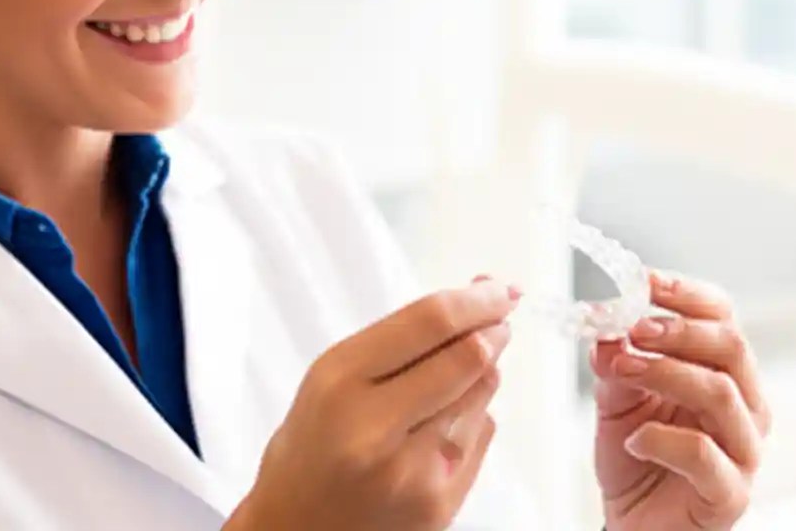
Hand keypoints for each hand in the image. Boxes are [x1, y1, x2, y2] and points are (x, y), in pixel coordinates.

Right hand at [235, 277, 518, 530]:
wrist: (295, 530)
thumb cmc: (312, 448)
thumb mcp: (330, 378)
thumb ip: (399, 341)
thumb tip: (477, 299)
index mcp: (339, 383)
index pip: (430, 322)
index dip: (478, 299)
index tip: (499, 288)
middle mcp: (375, 429)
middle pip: (469, 357)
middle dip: (494, 329)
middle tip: (499, 316)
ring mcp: (413, 472)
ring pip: (482, 394)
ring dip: (483, 371)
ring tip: (453, 376)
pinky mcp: (440, 503)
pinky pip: (481, 435)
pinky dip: (473, 416)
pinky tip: (441, 424)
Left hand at [593, 272, 769, 530]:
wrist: (635, 523)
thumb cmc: (637, 456)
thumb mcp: (616, 398)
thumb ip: (615, 361)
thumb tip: (604, 324)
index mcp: (724, 372)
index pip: (723, 317)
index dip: (686, 293)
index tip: (643, 280)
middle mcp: (746, 406)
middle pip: (731, 347)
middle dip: (678, 329)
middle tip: (634, 326)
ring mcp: (743, 451)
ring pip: (721, 393)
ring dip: (666, 371)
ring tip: (622, 369)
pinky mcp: (730, 494)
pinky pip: (706, 455)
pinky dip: (664, 439)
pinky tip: (636, 439)